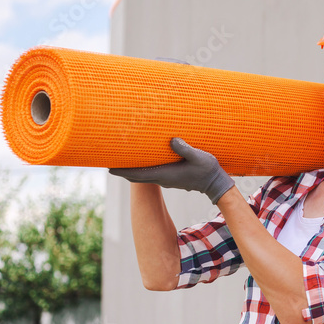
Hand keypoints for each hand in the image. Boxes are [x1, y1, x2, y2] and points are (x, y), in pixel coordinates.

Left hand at [109, 137, 235, 204]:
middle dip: (121, 170)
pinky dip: (140, 169)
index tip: (108, 167)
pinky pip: (150, 173)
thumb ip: (185, 149)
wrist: (216, 183)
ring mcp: (166, 178)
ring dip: (130, 170)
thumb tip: (172, 140)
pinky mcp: (170, 177)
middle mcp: (163, 178)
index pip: (138, 174)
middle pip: (136, 176)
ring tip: (120, 160)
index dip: (122, 170)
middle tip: (108, 161)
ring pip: (142, 176)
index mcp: (166, 174)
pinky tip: (140, 161)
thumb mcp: (199, 157)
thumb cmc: (208, 170)